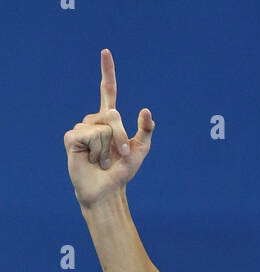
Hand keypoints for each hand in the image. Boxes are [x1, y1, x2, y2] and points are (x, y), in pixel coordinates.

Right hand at [64, 49, 153, 207]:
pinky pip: (92, 135)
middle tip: (121, 154)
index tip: (106, 51)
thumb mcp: (140, 151)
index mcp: (108, 120)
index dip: (107, 72)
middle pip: (113, 115)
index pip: (108, 91)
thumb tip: (146, 111)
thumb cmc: (122, 172)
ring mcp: (81, 128)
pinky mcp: (71, 137)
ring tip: (102, 161)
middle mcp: (93, 120)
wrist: (107, 191)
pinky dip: (98, 151)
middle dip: (122, 137)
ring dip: (109, 149)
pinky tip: (92, 160)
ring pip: (103, 128)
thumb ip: (146, 131)